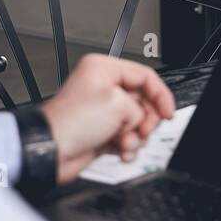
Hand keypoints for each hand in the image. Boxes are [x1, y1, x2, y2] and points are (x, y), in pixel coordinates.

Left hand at [40, 53, 175, 182]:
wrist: (53, 151)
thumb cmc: (72, 123)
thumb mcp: (117, 105)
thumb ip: (139, 108)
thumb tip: (138, 120)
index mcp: (104, 70)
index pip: (145, 76)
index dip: (161, 95)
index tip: (168, 112)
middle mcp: (103, 88)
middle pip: (143, 101)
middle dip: (147, 119)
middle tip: (144, 129)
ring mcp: (103, 111)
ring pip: (136, 121)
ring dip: (136, 136)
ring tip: (126, 141)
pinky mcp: (102, 131)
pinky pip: (127, 136)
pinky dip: (128, 145)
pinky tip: (122, 150)